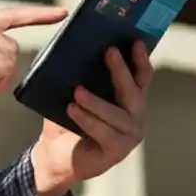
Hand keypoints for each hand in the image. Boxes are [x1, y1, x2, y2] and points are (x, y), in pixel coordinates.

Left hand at [29, 41, 152, 195]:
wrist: (54, 154)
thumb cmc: (69, 118)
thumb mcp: (76, 92)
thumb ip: (83, 74)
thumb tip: (76, 48)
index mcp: (129, 99)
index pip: (141, 76)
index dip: (141, 59)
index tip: (136, 42)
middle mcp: (135, 116)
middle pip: (133, 91)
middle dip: (121, 70)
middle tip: (109, 52)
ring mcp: (129, 135)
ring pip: (117, 114)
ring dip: (96, 102)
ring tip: (77, 91)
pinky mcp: (117, 151)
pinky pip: (104, 133)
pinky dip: (87, 120)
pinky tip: (72, 110)